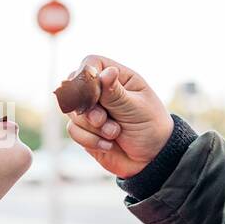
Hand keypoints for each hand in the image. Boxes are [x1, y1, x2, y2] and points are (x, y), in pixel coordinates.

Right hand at [63, 55, 173, 178]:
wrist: (152, 160)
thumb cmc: (151, 128)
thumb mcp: (136, 109)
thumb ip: (116, 93)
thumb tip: (106, 72)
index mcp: (118, 77)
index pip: (91, 63)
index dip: (86, 76)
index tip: (94, 94)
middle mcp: (102, 91)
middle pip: (75, 86)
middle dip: (87, 107)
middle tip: (102, 119)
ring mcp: (92, 110)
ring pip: (72, 111)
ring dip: (92, 127)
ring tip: (114, 134)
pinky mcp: (85, 129)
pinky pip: (72, 130)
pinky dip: (89, 140)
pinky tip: (108, 145)